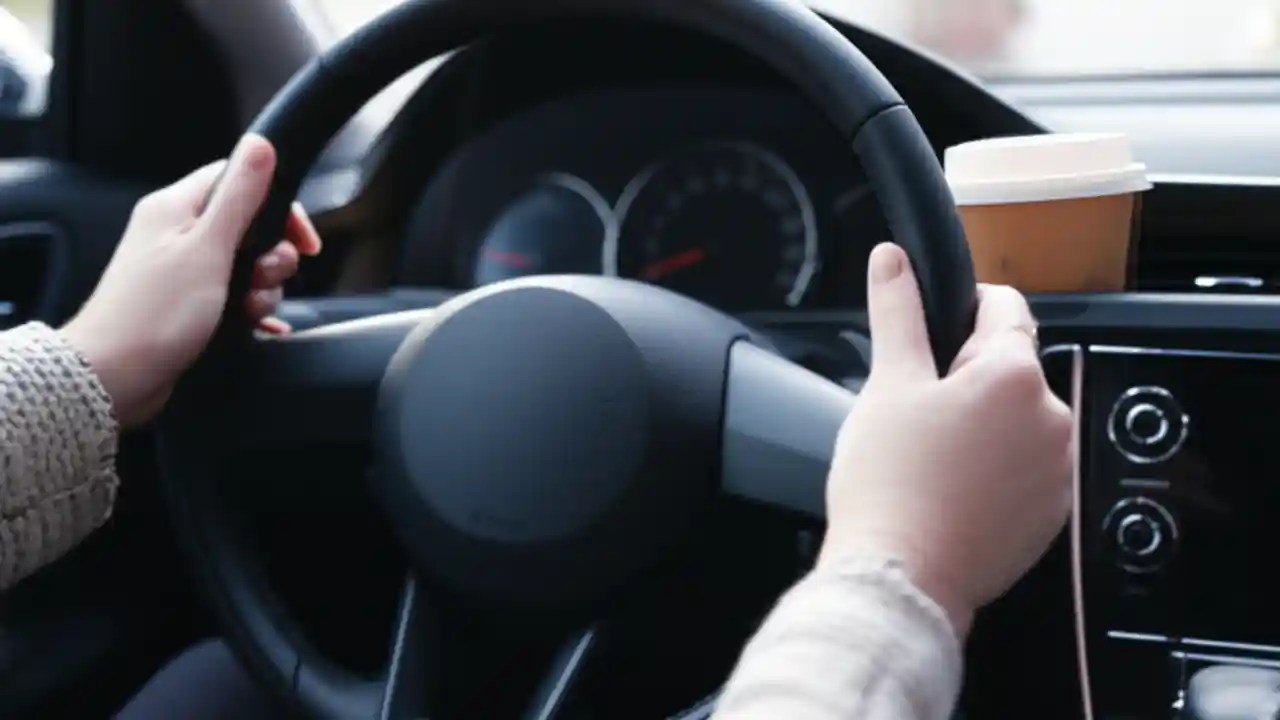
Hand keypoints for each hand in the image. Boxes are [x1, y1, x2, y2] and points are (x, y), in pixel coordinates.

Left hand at [62, 134, 321, 426]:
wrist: (114, 377)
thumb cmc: (153, 315)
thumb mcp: (207, 249)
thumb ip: (239, 197)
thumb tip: (260, 144)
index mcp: (176, 208)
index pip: (239, 180)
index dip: (279, 206)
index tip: (302, 239)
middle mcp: (177, 234)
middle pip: (249, 226)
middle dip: (272, 257)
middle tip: (263, 278)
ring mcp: (182, 270)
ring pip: (247, 266)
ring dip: (262, 290)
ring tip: (248, 311)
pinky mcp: (188, 304)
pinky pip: (235, 296)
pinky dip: (251, 311)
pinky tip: (257, 327)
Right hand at [820, 243, 1071, 637]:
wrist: (902, 577)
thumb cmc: (891, 482)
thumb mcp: (887, 384)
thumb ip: (898, 312)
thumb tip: (893, 257)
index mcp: (1016, 375)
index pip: (1005, 307)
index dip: (962, 311)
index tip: (930, 337)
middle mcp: (1053, 417)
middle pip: (1011, 369)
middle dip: (968, 378)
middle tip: (916, 412)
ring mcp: (1059, 470)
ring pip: (1018, 421)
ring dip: (985, 425)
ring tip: (932, 457)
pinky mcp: (1053, 514)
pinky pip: (1026, 470)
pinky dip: (996, 471)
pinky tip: (951, 490)